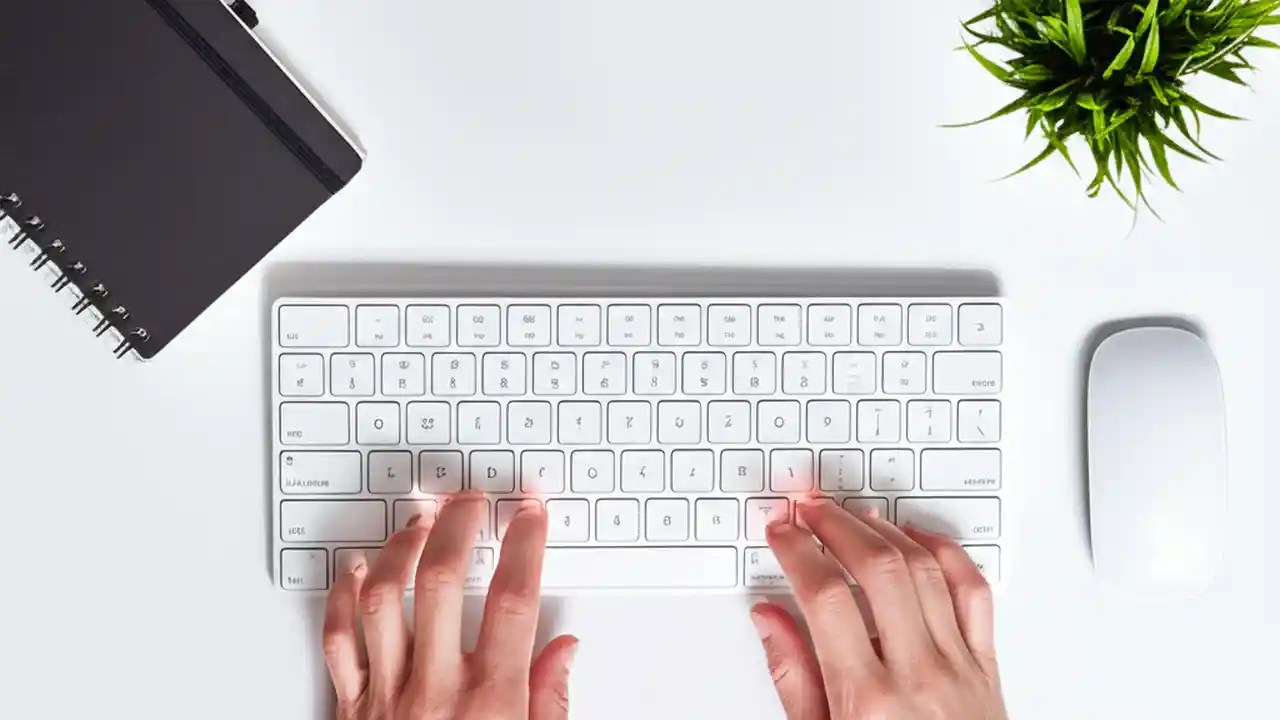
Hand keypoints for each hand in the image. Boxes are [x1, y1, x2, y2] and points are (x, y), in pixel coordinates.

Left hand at [322, 494, 576, 719]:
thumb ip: (551, 702)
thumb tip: (564, 651)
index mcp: (491, 702)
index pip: (512, 599)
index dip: (525, 543)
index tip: (530, 512)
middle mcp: (435, 690)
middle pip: (441, 581)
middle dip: (459, 526)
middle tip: (473, 501)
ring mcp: (387, 697)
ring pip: (384, 599)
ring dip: (402, 549)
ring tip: (421, 522)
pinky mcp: (351, 709)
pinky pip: (339, 641)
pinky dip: (344, 598)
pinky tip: (358, 570)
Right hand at [751, 498, 1006, 719]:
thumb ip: (795, 679)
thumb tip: (770, 619)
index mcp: (867, 701)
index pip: (825, 595)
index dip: (796, 550)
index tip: (779, 532)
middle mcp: (919, 677)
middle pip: (877, 567)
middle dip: (835, 523)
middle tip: (807, 507)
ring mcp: (960, 669)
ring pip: (925, 569)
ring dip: (883, 529)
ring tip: (851, 514)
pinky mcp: (988, 669)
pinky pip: (973, 593)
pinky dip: (946, 554)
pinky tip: (917, 538)